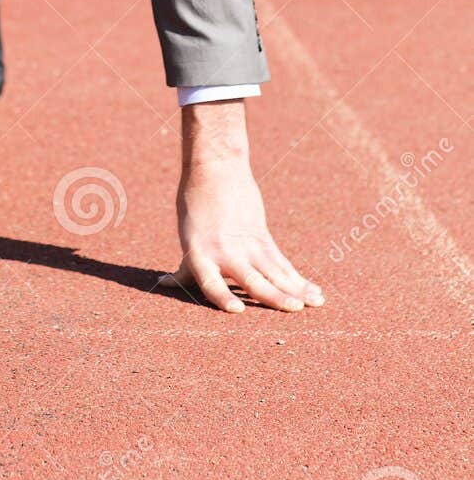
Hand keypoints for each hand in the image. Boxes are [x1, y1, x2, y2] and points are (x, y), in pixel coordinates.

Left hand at [171, 100, 323, 313]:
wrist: (215, 170)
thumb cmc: (195, 207)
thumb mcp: (188, 237)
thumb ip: (186, 266)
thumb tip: (164, 284)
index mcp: (200, 254)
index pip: (211, 282)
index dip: (223, 297)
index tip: (237, 310)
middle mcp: (226, 252)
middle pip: (253, 279)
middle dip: (274, 296)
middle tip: (292, 308)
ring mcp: (247, 244)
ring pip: (274, 272)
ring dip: (295, 290)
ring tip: (314, 303)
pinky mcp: (262, 237)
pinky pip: (282, 263)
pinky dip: (297, 279)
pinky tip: (313, 291)